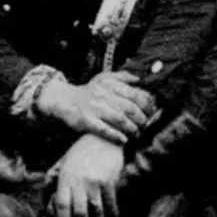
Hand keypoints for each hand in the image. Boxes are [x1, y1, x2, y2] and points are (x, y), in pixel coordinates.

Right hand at [36, 71, 153, 144]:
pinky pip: (104, 130)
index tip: (152, 112)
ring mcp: (95, 108)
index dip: (147, 105)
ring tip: (136, 134)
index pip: (135, 94)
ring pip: (120, 120)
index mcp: (110, 84)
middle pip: (130, 109)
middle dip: (141, 119)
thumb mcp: (104, 78)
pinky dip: (116, 136)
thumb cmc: (88, 91)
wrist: (64, 100)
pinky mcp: (86, 121)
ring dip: (132, 129)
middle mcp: (103, 95)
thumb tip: (140, 80)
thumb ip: (122, 77)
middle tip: (145, 125)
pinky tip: (123, 140)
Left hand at [50, 134, 124, 216]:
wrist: (103, 137)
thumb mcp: (63, 162)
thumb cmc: (80, 152)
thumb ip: (52, 180)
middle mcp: (80, 180)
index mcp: (65, 176)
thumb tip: (44, 199)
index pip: (62, 204)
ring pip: (97, 211)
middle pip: (80, 212)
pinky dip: (113, 216)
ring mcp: (96, 181)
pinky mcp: (110, 181)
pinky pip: (111, 204)